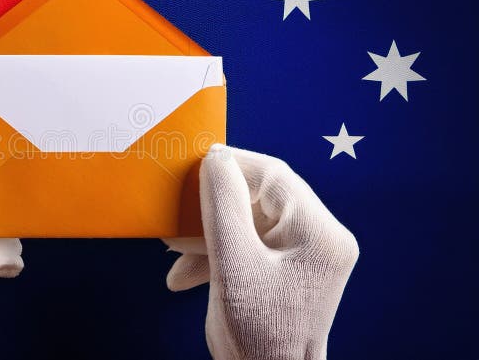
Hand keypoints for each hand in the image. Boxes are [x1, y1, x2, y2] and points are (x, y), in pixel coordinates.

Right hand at [164, 145, 358, 359]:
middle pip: (259, 197)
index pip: (272, 176)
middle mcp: (320, 237)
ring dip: (209, 230)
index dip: (229, 165)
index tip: (191, 162)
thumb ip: (222, 207)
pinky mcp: (288, 268)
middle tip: (178, 207)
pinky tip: (187, 269)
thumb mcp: (233, 266)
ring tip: (175, 246)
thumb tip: (214, 158)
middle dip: (212, 204)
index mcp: (319, 233)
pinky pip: (249, 242)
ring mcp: (305, 253)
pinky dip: (218, 250)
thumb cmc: (258, 336)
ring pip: (249, 219)